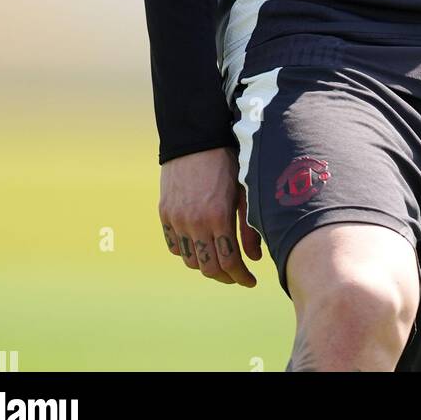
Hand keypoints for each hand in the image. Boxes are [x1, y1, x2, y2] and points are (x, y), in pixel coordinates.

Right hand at [159, 146, 263, 285]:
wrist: (196, 138)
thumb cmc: (227, 162)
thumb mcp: (244, 191)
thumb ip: (249, 227)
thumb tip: (255, 258)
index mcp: (218, 217)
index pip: (229, 262)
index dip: (241, 277)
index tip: (250, 281)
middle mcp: (194, 222)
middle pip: (208, 268)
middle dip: (226, 276)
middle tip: (237, 274)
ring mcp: (176, 219)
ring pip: (190, 260)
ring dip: (206, 265)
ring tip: (219, 260)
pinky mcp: (164, 213)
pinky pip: (174, 245)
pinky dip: (187, 252)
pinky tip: (200, 246)